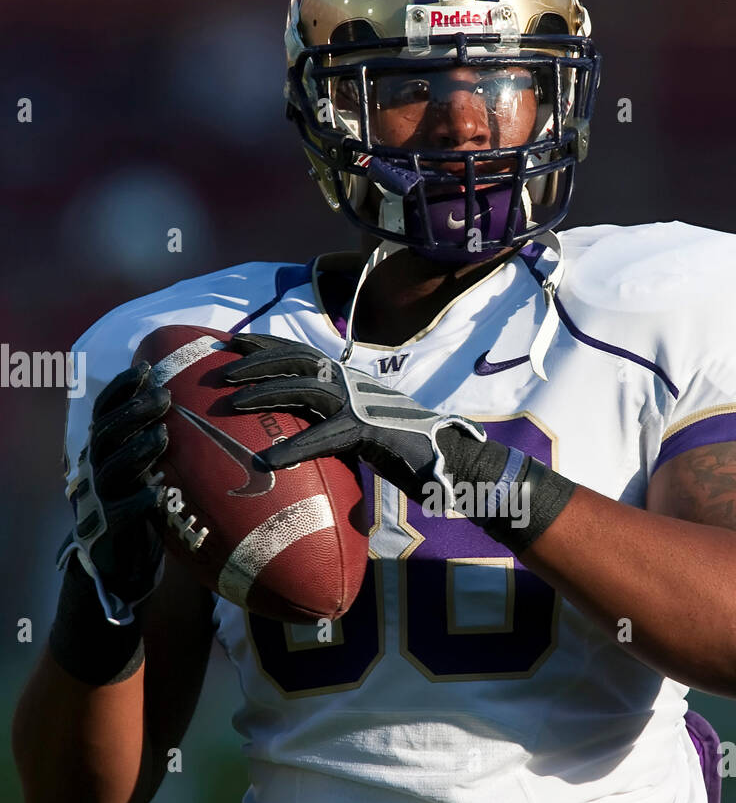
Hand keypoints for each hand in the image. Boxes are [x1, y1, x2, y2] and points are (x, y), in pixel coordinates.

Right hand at [59, 362, 170, 622]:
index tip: (149, 367)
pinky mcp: (110, 529)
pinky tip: (155, 491)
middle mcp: (97, 468)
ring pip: (111, 469)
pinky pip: (121, 512)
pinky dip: (137, 500)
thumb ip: (163, 436)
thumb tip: (209, 401)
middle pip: (106, 433)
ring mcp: (100, 498)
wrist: (120, 561)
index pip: (105, 409)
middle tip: (164, 397)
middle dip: (133, 412)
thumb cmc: (144, 503)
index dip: (123, 388)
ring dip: (136, 450)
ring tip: (162, 435)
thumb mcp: (151, 466)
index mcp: (104, 448)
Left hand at [223, 333, 486, 502]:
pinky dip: (293, 448)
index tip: (232, 341)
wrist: (448, 460)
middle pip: (298, 360)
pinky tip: (266, 461)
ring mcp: (361, 404)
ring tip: (230, 406)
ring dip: (265, 393)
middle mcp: (353, 384)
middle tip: (220, 367)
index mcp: (349, 379)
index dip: (267, 344)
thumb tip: (296, 430)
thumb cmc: (403, 449)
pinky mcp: (369, 431)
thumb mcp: (359, 426)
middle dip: (256, 359)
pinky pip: (324, 437)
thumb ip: (331, 420)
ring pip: (305, 389)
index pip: (302, 353)